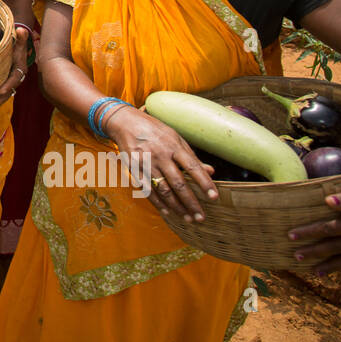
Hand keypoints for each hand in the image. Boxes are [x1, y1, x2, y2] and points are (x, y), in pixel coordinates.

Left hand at [0, 29, 31, 98]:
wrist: (19, 51)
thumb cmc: (17, 46)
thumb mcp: (19, 42)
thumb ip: (20, 37)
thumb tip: (21, 29)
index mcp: (20, 70)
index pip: (14, 79)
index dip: (8, 85)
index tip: (0, 91)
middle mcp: (16, 79)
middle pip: (8, 92)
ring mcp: (10, 83)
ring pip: (3, 96)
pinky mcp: (4, 84)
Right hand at [104, 106, 217, 222]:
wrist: (126, 123)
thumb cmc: (155, 130)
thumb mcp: (176, 138)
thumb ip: (192, 156)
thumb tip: (211, 171)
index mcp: (174, 146)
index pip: (193, 167)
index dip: (204, 183)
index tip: (214, 197)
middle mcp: (161, 156)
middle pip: (178, 183)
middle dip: (191, 202)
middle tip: (201, 218)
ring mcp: (146, 164)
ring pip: (163, 190)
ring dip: (176, 206)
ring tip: (188, 218)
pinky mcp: (134, 170)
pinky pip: (147, 190)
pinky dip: (158, 202)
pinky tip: (167, 212)